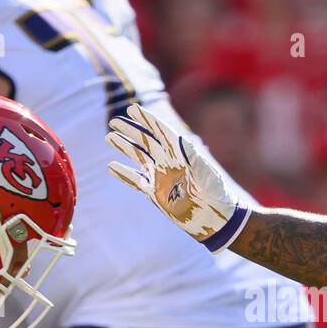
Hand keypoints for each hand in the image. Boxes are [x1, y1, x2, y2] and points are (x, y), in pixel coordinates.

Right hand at [105, 103, 247, 251]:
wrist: (215, 218)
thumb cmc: (216, 194)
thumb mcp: (208, 175)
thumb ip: (195, 158)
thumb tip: (184, 141)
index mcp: (181, 153)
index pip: (161, 132)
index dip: (147, 120)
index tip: (132, 109)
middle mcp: (169, 161)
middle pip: (146, 141)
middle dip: (131, 131)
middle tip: (114, 121)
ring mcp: (161, 176)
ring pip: (138, 157)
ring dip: (124, 147)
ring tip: (109, 137)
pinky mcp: (155, 192)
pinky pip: (136, 181)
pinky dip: (123, 174)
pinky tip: (111, 166)